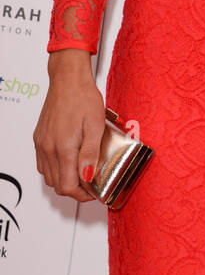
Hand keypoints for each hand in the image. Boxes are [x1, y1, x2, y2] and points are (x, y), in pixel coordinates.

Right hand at [34, 50, 104, 201]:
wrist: (68, 80)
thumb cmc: (84, 98)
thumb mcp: (96, 126)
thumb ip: (90, 154)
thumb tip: (88, 177)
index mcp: (63, 148)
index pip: (68, 186)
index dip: (82, 195)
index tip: (94, 192)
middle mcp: (48, 148)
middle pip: (57, 185)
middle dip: (75, 189)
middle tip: (91, 183)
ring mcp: (41, 144)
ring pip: (48, 177)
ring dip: (64, 180)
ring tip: (81, 172)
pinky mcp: (38, 138)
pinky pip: (43, 164)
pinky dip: (54, 169)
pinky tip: (68, 161)